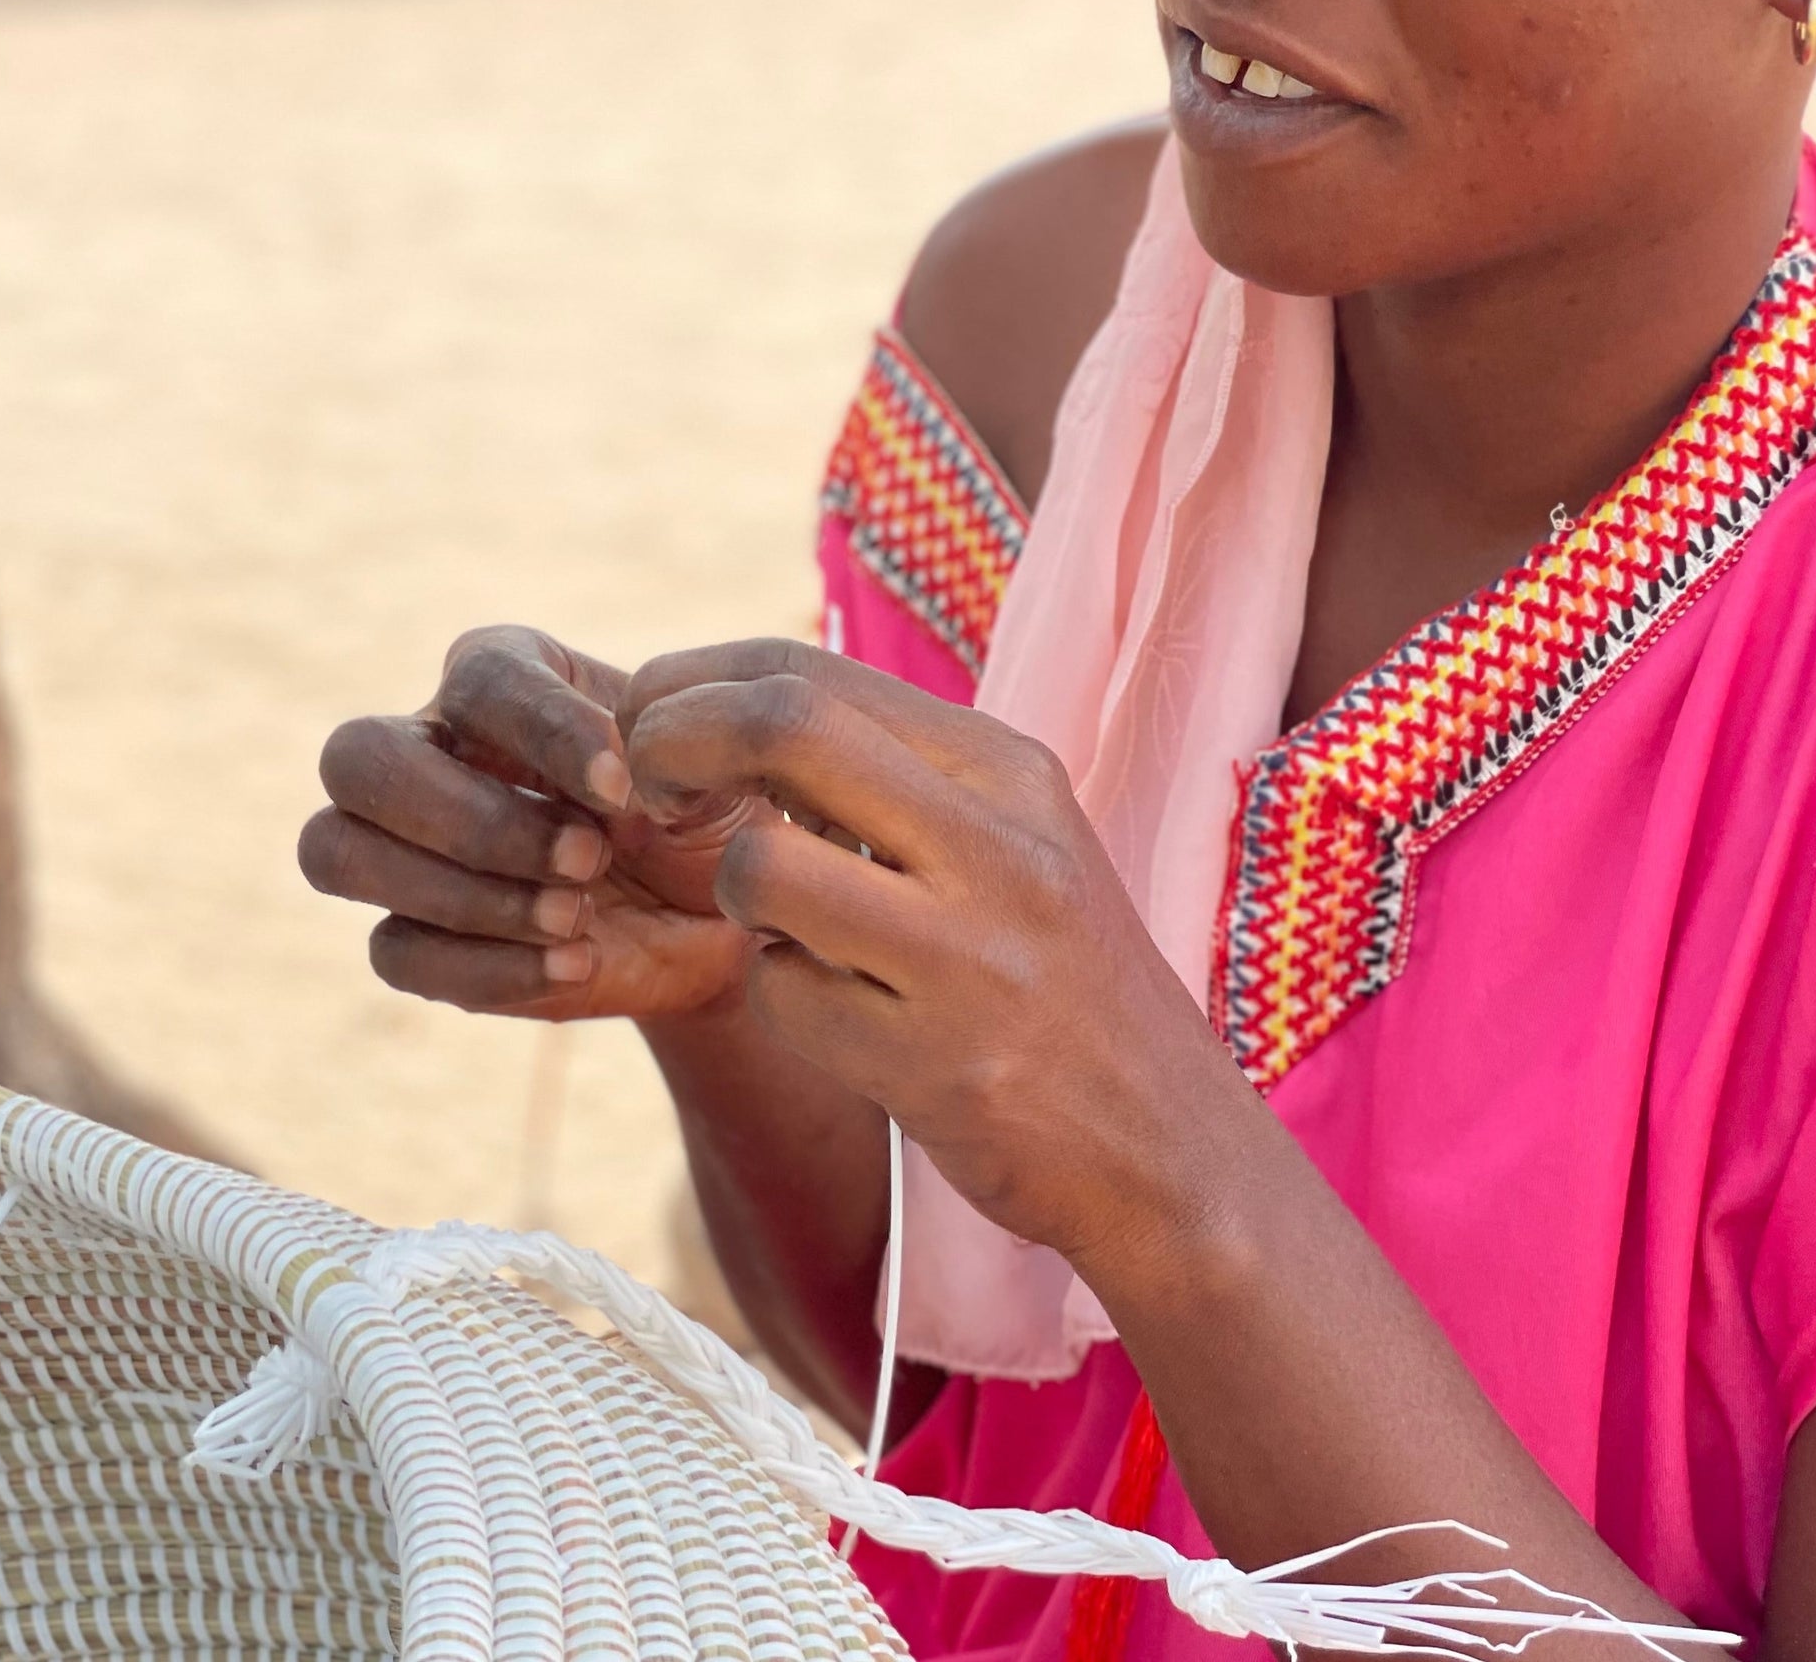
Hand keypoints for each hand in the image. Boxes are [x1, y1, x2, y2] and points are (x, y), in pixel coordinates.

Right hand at [301, 625, 769, 1021]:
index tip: (620, 787)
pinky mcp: (415, 936)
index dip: (543, 731)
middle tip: (586, 860)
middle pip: (359, 758)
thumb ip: (670, 750)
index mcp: (501, 678)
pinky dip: (490, 967)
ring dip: (463, 893)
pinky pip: (394, 952)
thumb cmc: (706, 813)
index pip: (480, 678)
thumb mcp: (712, 767)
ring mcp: (404, 847)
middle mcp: (429, 747)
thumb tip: (606, 780)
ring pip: (338, 851)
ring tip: (577, 915)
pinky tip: (576, 963)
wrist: (719, 916)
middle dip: (473, 820)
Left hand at [616, 639, 1246, 1270]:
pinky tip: (842, 1015)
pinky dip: (781, 996)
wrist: (1167, 1146)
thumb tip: (734, 709)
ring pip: (762, 867)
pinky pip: (783, 996)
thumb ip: (896, 776)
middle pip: (780, 724)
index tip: (658, 728)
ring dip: (734, 893)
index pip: (809, 670)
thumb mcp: (1015, 842)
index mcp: (1010, 769)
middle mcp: (999, 842)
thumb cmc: (1063, 981)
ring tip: (785, 925)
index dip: (695, 686)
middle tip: (647, 794)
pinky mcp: (937, 1064)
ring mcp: (971, 954)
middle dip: (671, 744)